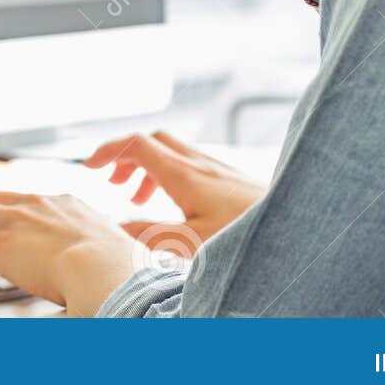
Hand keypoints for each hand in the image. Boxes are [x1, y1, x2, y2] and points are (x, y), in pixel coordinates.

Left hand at [0, 191, 139, 316]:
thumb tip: (126, 265)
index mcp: (66, 204)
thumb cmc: (119, 267)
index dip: (17, 214)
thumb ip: (112, 251)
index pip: (31, 199)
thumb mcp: (118, 248)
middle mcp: (36, 205)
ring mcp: (14, 222)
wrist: (103, 269)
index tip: (16, 229)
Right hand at [85, 130, 264, 254]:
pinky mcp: (231, 178)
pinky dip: (170, 175)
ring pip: (172, 151)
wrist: (295, 225)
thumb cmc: (246, 236)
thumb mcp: (191, 243)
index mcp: (183, 174)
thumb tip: (116, 227)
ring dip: (148, 167)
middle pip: (153, 141)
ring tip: (138, 199)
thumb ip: (150, 234)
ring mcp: (217, 168)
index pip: (136, 144)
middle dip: (126, 156)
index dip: (108, 151)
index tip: (89, 166)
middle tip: (112, 181)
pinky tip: (175, 203)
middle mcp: (200, 164)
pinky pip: (190, 163)